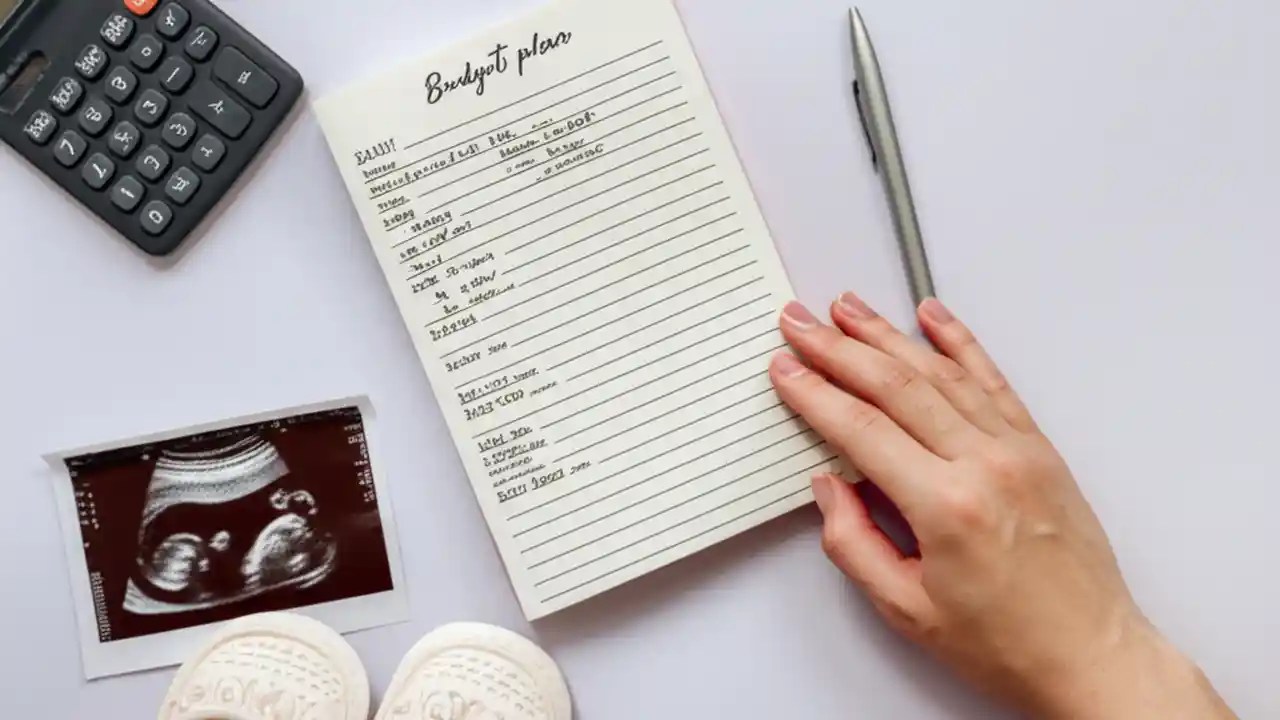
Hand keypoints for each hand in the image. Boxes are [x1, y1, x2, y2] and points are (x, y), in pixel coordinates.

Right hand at [768, 292, 1232, 718]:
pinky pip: (993, 381)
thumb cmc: (1008, 644)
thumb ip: (854, 544)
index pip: (862, 430)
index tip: (786, 369)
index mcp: (947, 507)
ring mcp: (1018, 450)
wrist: (1092, 656)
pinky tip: (933, 317)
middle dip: (838, 348)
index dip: (815, 394)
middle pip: (896, 386)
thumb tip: (829, 487)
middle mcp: (986, 465)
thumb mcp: (907, 610)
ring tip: (848, 309)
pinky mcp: (1040, 448)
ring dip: (887, 335)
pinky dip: (960, 343)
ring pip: (941, 373)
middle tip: (800, 323)